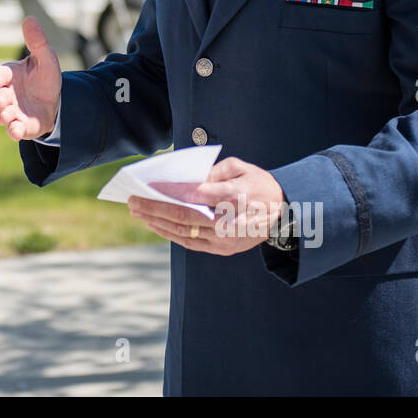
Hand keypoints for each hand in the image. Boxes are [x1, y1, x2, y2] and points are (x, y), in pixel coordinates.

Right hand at [0, 16, 61, 141]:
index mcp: (10, 75)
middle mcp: (7, 94)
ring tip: (8, 115)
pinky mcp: (20, 126)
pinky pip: (12, 130)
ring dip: (3, 114)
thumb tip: (29, 17)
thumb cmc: (45, 78)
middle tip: (5, 98)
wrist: (56, 103)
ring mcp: (12, 111)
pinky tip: (16, 130)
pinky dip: (13, 131)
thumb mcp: (46, 58)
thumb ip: (37, 41)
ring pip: (2, 114)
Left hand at [128, 156, 286, 254]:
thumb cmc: (259, 185)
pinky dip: (170, 234)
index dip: (169, 191)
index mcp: (236, 196)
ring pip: (184, 233)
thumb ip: (213, 171)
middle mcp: (230, 221)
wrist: (285, 215)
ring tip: (137, 212)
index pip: (195, 194)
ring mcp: (226, 240)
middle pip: (185, 216)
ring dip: (157, 222)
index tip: (148, 185)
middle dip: (154, 208)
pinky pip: (191, 243)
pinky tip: (155, 225)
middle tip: (132, 201)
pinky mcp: (224, 250)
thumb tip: (185, 179)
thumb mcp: (241, 168)